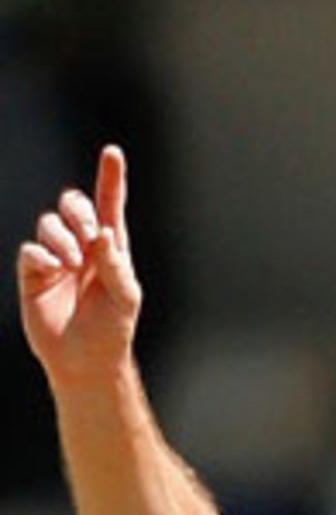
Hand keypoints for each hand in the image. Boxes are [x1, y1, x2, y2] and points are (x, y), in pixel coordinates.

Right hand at [16, 145, 140, 384]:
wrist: (86, 362)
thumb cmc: (112, 330)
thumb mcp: (125, 297)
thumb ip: (115, 263)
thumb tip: (102, 233)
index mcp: (110, 249)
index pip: (109, 207)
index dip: (110, 179)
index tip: (113, 153)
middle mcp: (81, 247)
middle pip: (74, 205)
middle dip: (79, 211)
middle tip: (90, 234)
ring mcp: (55, 258)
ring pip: (49, 223)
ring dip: (61, 237)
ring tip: (72, 262)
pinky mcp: (34, 273)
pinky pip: (31, 250)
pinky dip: (42, 255)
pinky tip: (53, 270)